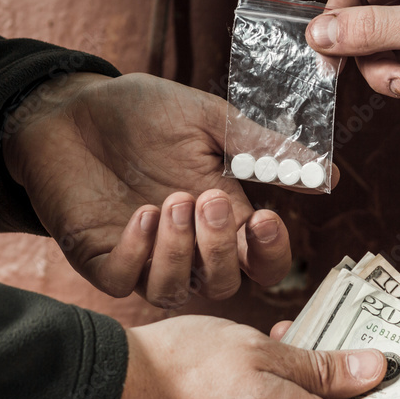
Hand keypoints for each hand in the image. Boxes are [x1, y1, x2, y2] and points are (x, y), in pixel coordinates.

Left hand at [2, 72, 293, 307]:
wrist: (71, 107)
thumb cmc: (142, 114)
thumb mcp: (210, 122)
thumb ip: (262, 149)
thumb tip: (328, 175)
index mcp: (221, 218)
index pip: (260, 263)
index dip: (271, 253)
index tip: (266, 218)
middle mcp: (186, 246)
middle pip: (223, 284)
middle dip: (220, 247)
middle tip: (209, 197)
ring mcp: (142, 256)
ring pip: (175, 291)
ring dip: (180, 250)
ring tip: (171, 200)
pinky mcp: (100, 258)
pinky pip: (125, 280)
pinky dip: (138, 252)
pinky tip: (141, 213)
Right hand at [102, 316, 388, 398]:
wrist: (111, 393)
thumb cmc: (185, 364)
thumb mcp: (262, 349)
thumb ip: (323, 367)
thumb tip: (374, 372)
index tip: (380, 383)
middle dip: (331, 392)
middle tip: (318, 343)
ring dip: (296, 395)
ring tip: (274, 346)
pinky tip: (247, 373)